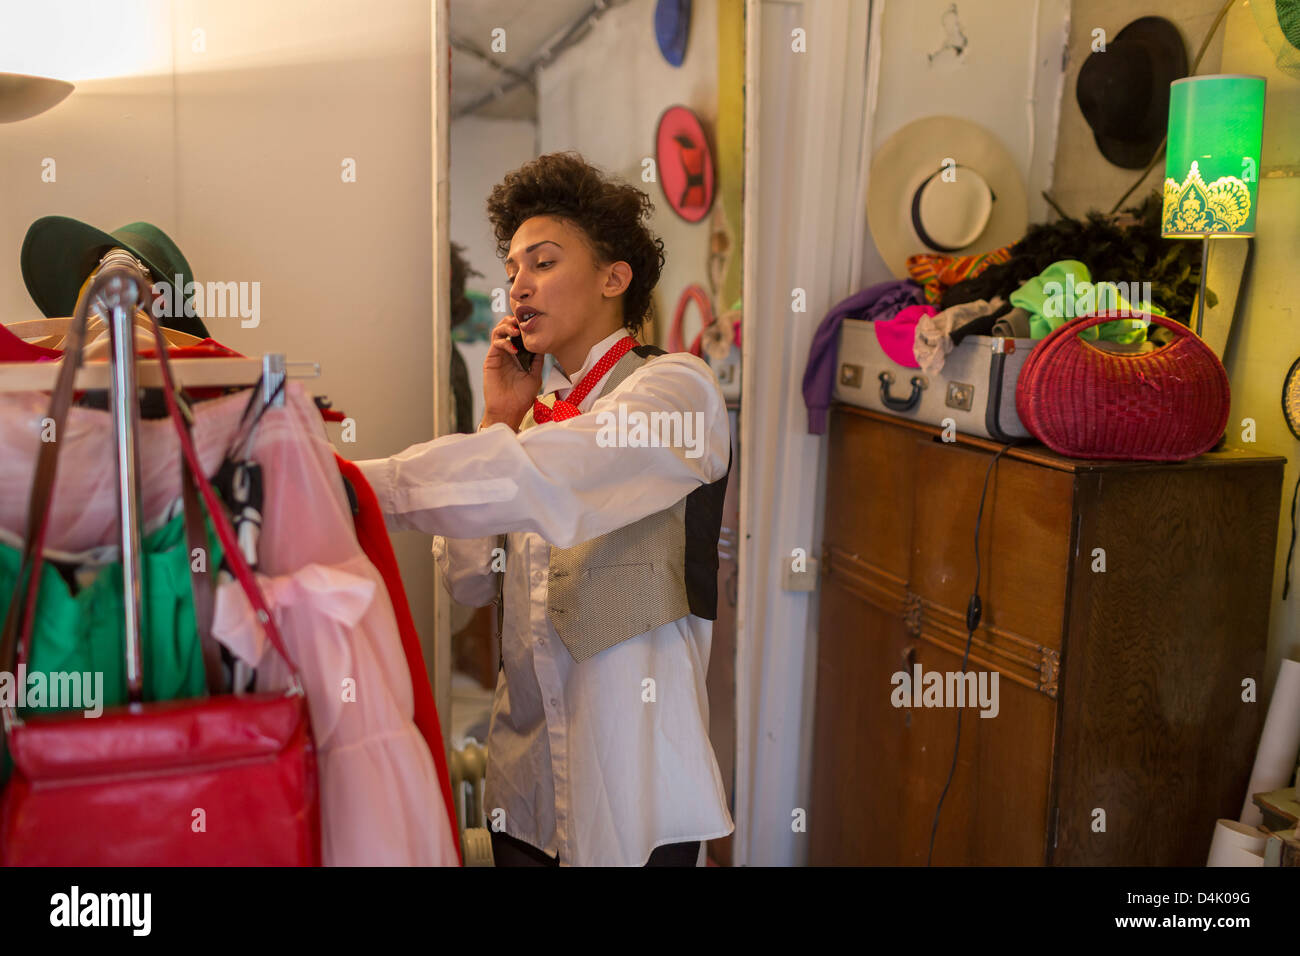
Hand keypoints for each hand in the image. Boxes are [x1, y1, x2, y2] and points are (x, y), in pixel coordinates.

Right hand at [482, 314, 542, 429]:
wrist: (509, 410)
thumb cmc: (522, 397)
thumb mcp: (535, 377)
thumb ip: (538, 361)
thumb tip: (544, 347)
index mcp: (518, 356)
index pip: (519, 335)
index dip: (523, 326)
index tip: (532, 322)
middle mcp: (507, 353)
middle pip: (507, 328)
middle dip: (513, 321)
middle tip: (521, 322)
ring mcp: (498, 355)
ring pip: (498, 332)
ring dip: (507, 327)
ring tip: (516, 331)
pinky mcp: (491, 359)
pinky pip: (495, 343)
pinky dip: (504, 342)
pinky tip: (513, 349)